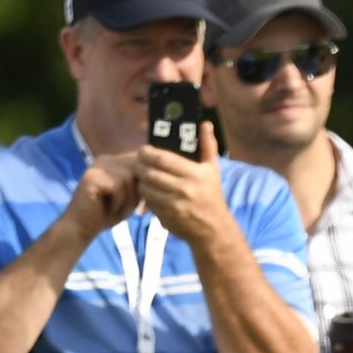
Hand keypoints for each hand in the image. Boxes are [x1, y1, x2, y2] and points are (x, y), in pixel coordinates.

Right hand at [62, 155, 141, 234]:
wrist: (82, 227)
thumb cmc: (108, 213)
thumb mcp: (130, 197)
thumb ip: (141, 184)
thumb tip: (160, 177)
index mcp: (114, 161)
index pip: (141, 164)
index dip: (145, 185)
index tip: (141, 204)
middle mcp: (106, 160)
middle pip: (137, 171)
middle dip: (137, 194)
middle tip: (125, 208)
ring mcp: (98, 167)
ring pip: (129, 180)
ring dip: (128, 200)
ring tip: (116, 209)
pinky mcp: (92, 178)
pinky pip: (118, 188)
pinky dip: (118, 203)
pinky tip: (108, 209)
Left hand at [133, 122, 233, 245]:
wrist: (214, 229)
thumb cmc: (212, 195)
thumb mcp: (213, 170)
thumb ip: (208, 146)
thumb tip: (205, 124)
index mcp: (195, 174)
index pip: (163, 159)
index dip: (147, 153)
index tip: (143, 150)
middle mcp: (185, 189)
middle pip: (150, 173)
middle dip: (140, 166)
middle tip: (138, 162)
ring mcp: (174, 205)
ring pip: (145, 188)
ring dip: (140, 181)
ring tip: (143, 176)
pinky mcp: (166, 217)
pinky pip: (148, 202)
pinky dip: (145, 196)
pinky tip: (149, 192)